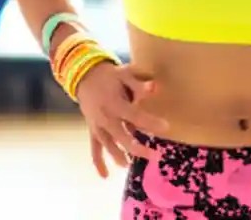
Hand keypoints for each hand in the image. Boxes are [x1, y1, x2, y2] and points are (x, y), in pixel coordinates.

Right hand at [75, 62, 167, 177]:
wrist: (84, 75)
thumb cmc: (109, 76)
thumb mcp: (124, 74)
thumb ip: (139, 83)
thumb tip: (155, 88)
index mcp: (115, 103)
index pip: (135, 115)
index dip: (150, 122)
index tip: (166, 127)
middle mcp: (105, 117)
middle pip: (122, 136)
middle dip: (137, 147)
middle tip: (154, 155)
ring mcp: (97, 126)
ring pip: (108, 144)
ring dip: (118, 156)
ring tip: (130, 165)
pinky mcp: (93, 130)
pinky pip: (94, 148)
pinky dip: (98, 162)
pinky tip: (105, 176)